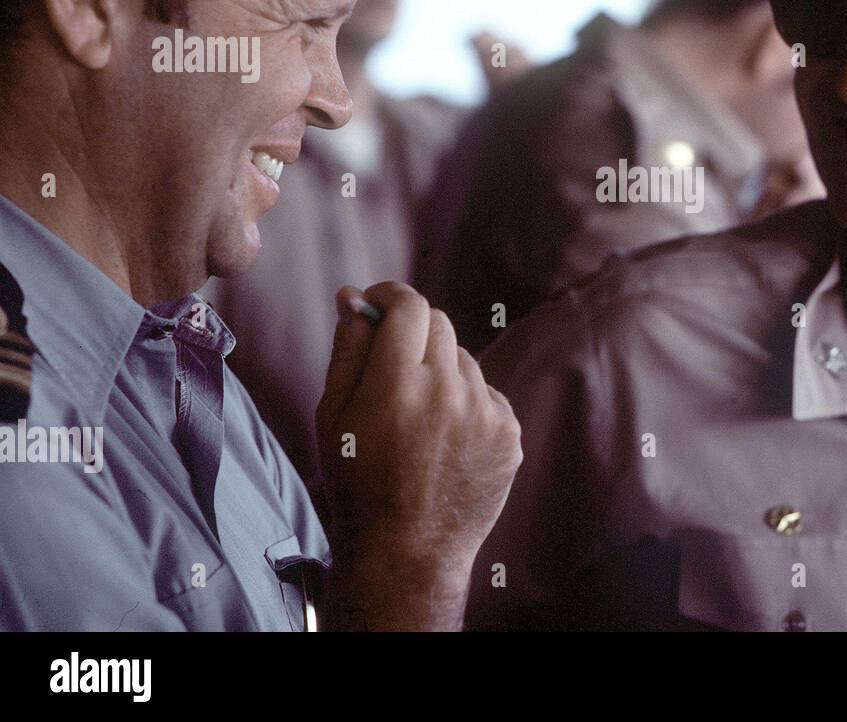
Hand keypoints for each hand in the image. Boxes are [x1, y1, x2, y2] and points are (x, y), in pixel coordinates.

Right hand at [316, 282, 521, 628]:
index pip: (408, 305)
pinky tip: (444, 441)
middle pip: (438, 324)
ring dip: (440, 373)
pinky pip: (487, 394)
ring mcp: (485, 412)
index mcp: (396, 384)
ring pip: (462, 360)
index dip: (390, 297)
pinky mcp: (509, 433)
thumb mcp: (333, 416)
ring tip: (417, 421)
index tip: (378, 304)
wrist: (406, 552)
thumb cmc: (359, 483)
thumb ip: (347, 349)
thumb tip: (355, 298)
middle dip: (412, 333)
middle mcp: (446, 391)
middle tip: (392, 367)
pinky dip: (466, 405)